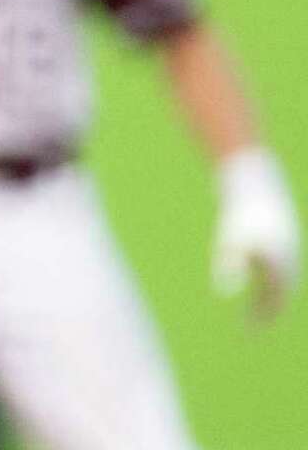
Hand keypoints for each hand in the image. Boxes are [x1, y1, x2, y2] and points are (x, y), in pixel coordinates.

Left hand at [213, 146, 299, 321]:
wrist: (254, 177)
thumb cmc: (241, 211)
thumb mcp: (230, 240)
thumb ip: (229, 267)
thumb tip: (222, 293)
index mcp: (281, 266)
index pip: (273, 304)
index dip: (260, 320)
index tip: (245, 335)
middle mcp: (289, 259)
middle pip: (280, 294)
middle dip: (267, 312)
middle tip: (250, 326)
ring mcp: (286, 245)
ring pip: (280, 279)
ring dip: (269, 295)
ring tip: (254, 309)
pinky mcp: (278, 233)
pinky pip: (275, 263)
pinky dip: (267, 276)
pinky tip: (254, 275)